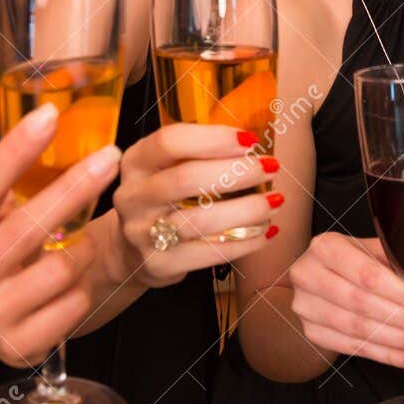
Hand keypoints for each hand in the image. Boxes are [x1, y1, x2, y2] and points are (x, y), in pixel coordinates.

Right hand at [0, 104, 120, 367]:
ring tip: (79, 246)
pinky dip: (81, 290)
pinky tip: (72, 287)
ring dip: (81, 251)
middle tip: (110, 157)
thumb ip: (3, 190)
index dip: (16, 150)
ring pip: (59, 268)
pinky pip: (73, 305)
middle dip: (73, 188)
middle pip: (26, 226)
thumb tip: (47, 124)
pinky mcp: (20, 346)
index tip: (49, 115)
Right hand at [109, 124, 279, 287]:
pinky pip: (210, 253)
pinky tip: (266, 232)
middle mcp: (134, 196)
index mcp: (136, 163)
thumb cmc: (161, 201)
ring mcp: (143, 233)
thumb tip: (251, 144)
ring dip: (246, 210)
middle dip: (236, 172)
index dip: (212, 139)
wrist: (129, 252)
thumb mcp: (164, 169)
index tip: (250, 140)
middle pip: (186, 178)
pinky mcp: (160, 264)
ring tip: (273, 202)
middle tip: (270, 167)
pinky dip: (245, 242)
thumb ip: (196, 154)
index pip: (169, 142)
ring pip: (201, 220)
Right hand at [286, 232, 403, 369]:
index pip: (369, 276)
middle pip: (364, 304)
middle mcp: (309, 275)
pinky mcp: (312, 331)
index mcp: (326, 247)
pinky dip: (387, 355)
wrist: (316, 276)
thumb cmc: (350, 261)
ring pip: (360, 329)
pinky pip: (354, 348)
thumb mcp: (375, 253)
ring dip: (401, 341)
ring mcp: (307, 306)